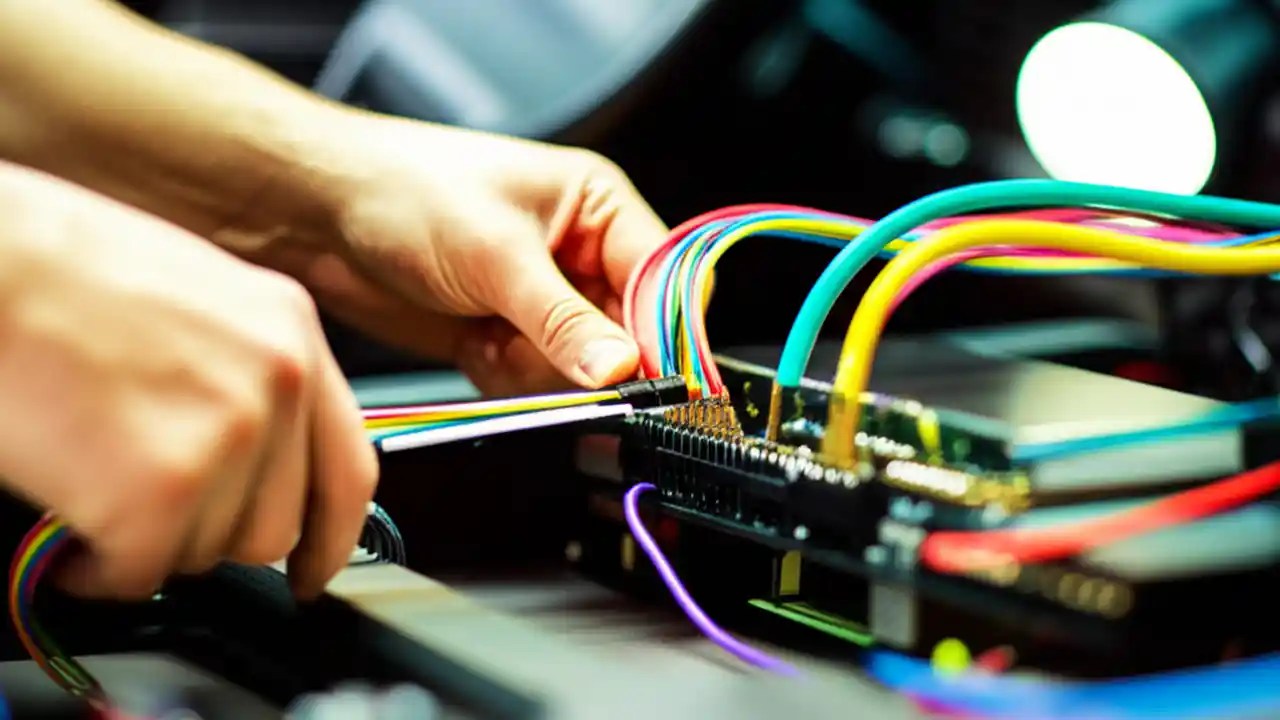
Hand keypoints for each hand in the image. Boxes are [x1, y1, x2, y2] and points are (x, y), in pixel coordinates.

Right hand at [0, 163, 375, 599]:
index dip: (332, 536)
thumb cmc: (56, 269)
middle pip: (273, 526)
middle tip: (149, 508)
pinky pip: (139, 575)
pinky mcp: (162, 491)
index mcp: (292, 330)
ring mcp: (229, 437)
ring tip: (93, 486)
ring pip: (206, 554)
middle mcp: (280, 383)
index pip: (349, 468)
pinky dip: (95, 568)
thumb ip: (246, 373)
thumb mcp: (197, 298)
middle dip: (207, 534)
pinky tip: (67, 524)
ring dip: (147, 542)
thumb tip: (252, 454)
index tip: (313, 569)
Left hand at [221, 114, 668, 396]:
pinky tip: (473, 345)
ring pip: (583, 369)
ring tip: (491, 336)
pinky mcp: (507, 334)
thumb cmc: (404, 191)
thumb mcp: (495, 255)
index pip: (662, 280)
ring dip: (538, 370)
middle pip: (628, 334)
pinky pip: (536, 382)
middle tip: (545, 359)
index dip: (662, 331)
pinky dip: (507, 378)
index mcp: (597, 207)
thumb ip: (563, 320)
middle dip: (587, 359)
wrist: (316, 214)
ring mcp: (543, 300)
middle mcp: (579, 254)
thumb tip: (624, 368)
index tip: (651, 378)